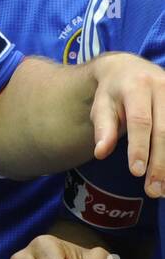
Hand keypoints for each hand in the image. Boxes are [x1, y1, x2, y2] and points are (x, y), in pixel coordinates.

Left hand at [88, 52, 164, 194]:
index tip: (136, 172)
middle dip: (160, 163)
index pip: (140, 121)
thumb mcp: (101, 106)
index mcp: (137, 86)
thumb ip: (103, 128)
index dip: (139, 147)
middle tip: (154, 190)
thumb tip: (100, 153)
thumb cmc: (112, 93)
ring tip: (164, 189)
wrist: (129, 68)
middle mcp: (162, 87)